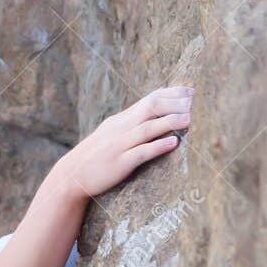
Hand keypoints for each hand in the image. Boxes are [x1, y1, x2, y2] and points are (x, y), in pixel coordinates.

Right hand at [52, 86, 192, 201]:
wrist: (72, 175)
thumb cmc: (97, 156)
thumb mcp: (113, 134)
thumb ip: (132, 125)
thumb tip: (155, 117)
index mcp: (122, 119)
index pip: (149, 99)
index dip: (171, 94)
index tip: (190, 91)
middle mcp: (121, 128)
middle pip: (150, 108)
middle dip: (173, 103)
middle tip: (194, 102)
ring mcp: (120, 145)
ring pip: (147, 129)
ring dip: (169, 122)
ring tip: (189, 118)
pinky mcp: (120, 163)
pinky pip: (141, 152)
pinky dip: (158, 146)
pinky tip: (173, 143)